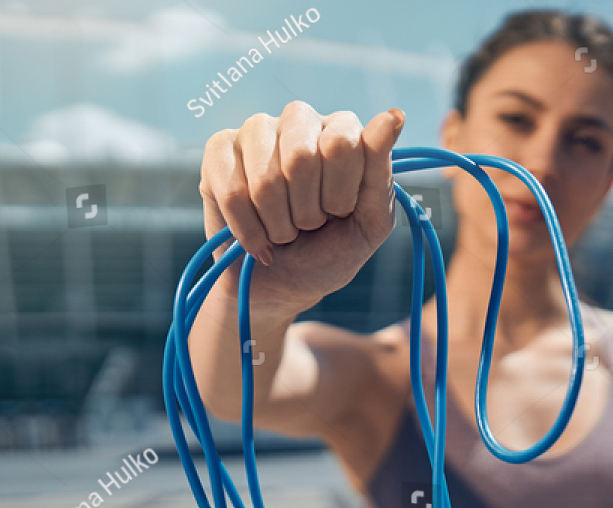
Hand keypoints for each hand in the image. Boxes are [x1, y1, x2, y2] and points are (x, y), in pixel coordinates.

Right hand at [199, 102, 405, 314]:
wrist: (280, 288)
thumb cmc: (328, 253)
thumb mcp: (369, 223)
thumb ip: (381, 171)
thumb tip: (394, 115)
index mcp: (342, 130)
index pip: (342, 143)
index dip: (340, 195)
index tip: (340, 213)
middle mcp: (300, 120)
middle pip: (300, 158)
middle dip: (308, 212)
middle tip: (309, 224)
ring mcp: (257, 131)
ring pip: (265, 178)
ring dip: (278, 224)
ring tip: (283, 230)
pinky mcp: (218, 151)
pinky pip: (231, 191)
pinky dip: (248, 229)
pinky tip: (256, 237)